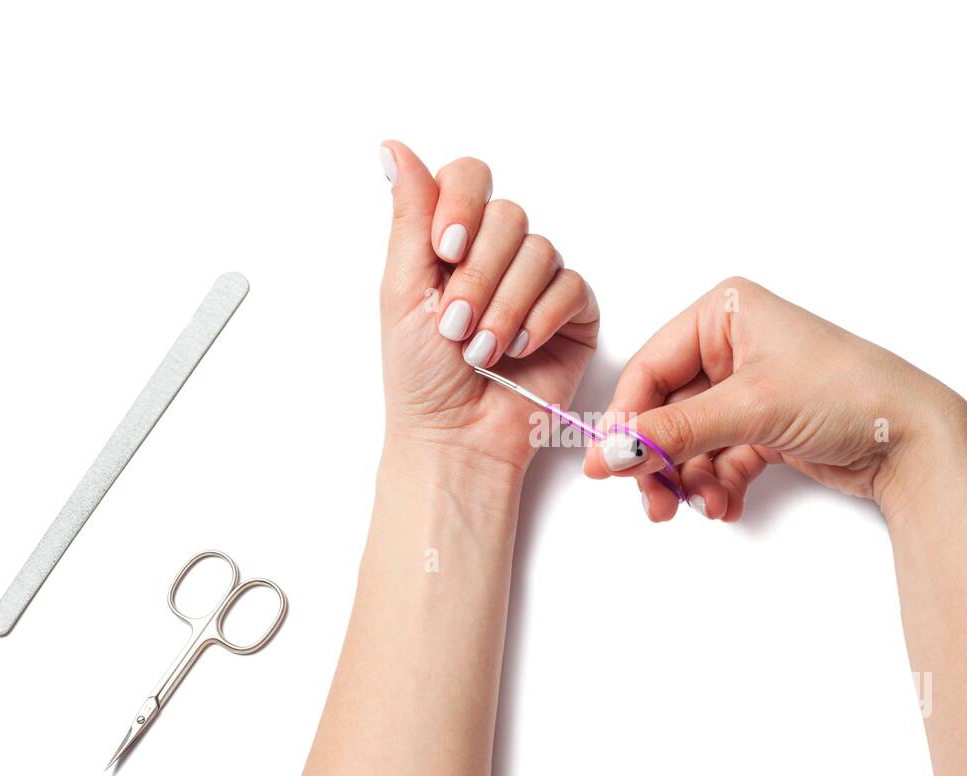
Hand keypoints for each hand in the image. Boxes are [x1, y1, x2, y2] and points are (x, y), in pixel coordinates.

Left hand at [378, 141, 598, 478]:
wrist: (457, 435)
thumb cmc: (422, 376)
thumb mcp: (402, 289)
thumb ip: (410, 217)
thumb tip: (394, 148)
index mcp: (453, 240)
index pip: (469, 178)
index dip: (462, 203)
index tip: (444, 248)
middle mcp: (498, 254)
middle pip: (508, 215)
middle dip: (479, 275)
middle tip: (456, 325)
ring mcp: (538, 282)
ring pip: (540, 252)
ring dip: (506, 305)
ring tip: (483, 350)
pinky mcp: (573, 314)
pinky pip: (572, 288)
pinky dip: (542, 318)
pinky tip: (520, 348)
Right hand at [583, 277, 966, 521]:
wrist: (916, 439)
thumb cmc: (848, 394)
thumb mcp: (749, 407)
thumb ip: (673, 432)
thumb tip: (610, 453)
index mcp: (725, 313)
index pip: (650, 367)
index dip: (627, 419)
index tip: (608, 466)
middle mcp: (733, 345)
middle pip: (666, 409)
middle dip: (659, 459)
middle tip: (652, 501)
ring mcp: (748, 387)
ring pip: (690, 440)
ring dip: (688, 479)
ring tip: (702, 507)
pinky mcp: (764, 425)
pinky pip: (718, 457)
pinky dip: (716, 485)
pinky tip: (727, 505)